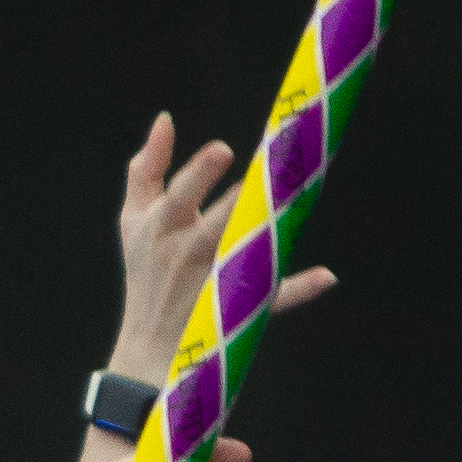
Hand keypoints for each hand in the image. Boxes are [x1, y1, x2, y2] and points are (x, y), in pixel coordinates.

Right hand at [107, 113, 333, 387]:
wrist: (149, 343)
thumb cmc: (145, 267)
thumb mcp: (133, 218)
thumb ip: (146, 168)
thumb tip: (165, 118)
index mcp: (163, 228)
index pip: (179, 196)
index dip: (200, 174)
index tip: (225, 149)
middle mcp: (187, 255)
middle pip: (214, 228)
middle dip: (234, 209)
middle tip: (259, 182)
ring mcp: (214, 282)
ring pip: (242, 259)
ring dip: (264, 239)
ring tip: (290, 208)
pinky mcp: (237, 308)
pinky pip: (272, 299)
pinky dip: (301, 290)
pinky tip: (327, 276)